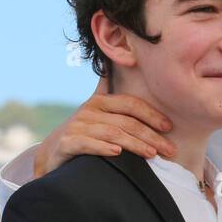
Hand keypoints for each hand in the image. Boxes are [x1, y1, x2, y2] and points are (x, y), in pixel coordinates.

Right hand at [32, 75, 175, 177]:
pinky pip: (88, 144)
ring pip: (112, 134)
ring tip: (152, 154)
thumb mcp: (96, 111)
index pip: (131, 104)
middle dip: (151, 136)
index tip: (169, 127)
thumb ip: (106, 90)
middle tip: (169, 149)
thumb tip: (112, 67)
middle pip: (126, 121)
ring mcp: (77, 126)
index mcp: (100, 101)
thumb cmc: (82, 131)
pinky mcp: (67, 142)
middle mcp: (89, 110)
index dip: (151, 114)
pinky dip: (104, 148)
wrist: (52, 153)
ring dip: (135, 144)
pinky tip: (119, 153)